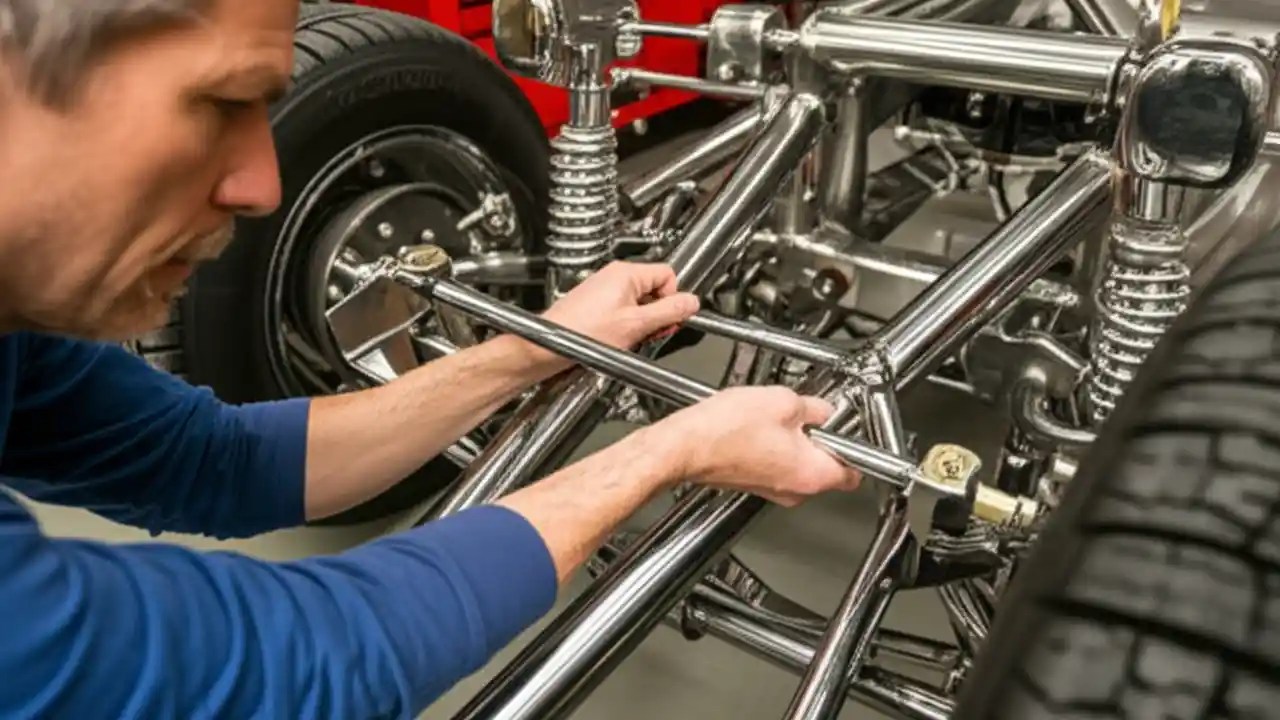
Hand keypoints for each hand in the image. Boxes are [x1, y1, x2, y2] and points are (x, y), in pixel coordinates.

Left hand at [529, 262, 699, 370]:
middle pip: (655, 289)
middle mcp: (614, 276)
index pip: (668, 274)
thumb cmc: (583, 334)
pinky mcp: (597, 304)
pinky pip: (625, 310)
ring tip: (630, 337)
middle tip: (648, 331)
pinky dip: (628, 325)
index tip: (667, 319)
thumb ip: (669, 312)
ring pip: (640, 302)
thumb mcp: (636, 324)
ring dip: (643, 322)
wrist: (549, 347)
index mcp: (626, 273)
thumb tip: (692, 303)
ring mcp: (605, 289)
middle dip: (657, 313)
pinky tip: (618, 339)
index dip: (672, 298)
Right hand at [652, 386, 861, 506]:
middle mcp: (795, 490)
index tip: (848, 427)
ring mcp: (772, 490)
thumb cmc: (724, 431)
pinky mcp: (753, 482)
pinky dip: (774, 446)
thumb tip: (823, 411)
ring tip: (779, 417)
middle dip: (823, 439)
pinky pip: (776, 465)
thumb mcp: (783, 401)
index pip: (855, 471)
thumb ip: (814, 408)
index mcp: (812, 473)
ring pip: (800, 464)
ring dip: (796, 441)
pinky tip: (759, 426)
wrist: (684, 446)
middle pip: (827, 467)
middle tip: (810, 415)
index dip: (856, 445)